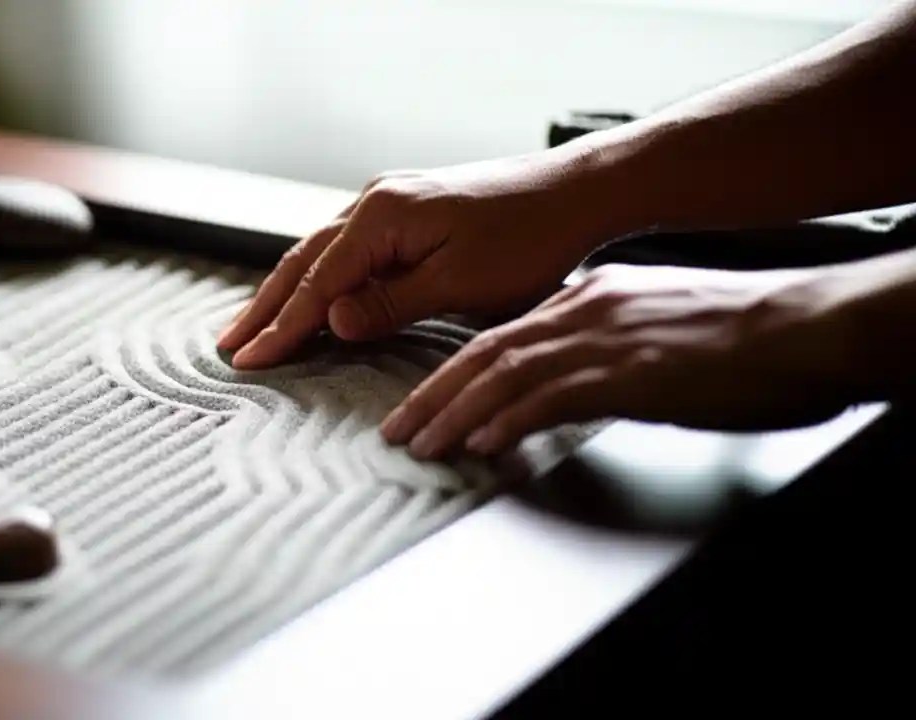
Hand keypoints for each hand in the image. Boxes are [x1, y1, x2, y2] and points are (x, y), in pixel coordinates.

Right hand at [217, 147, 626, 368]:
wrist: (574, 193)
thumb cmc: (527, 239)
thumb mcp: (460, 284)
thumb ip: (391, 304)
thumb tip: (333, 321)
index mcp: (382, 217)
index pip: (317, 283)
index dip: (282, 327)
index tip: (249, 362)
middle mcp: (376, 202)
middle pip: (305, 262)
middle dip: (265, 307)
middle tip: (229, 346)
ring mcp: (390, 204)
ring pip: (322, 254)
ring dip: (286, 292)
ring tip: (253, 325)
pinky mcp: (407, 213)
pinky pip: (348, 250)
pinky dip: (321, 278)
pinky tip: (312, 296)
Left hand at [382, 263, 859, 458]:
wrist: (802, 326)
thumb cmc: (739, 333)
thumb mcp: (654, 325)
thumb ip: (606, 345)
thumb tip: (573, 377)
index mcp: (588, 300)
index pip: (501, 338)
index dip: (452, 374)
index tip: (422, 403)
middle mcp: (584, 313)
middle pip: (485, 355)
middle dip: (433, 397)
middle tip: (396, 431)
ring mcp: (605, 341)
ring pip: (506, 376)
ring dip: (456, 414)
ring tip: (422, 445)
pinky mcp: (631, 373)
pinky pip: (555, 398)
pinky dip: (513, 420)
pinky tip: (485, 443)